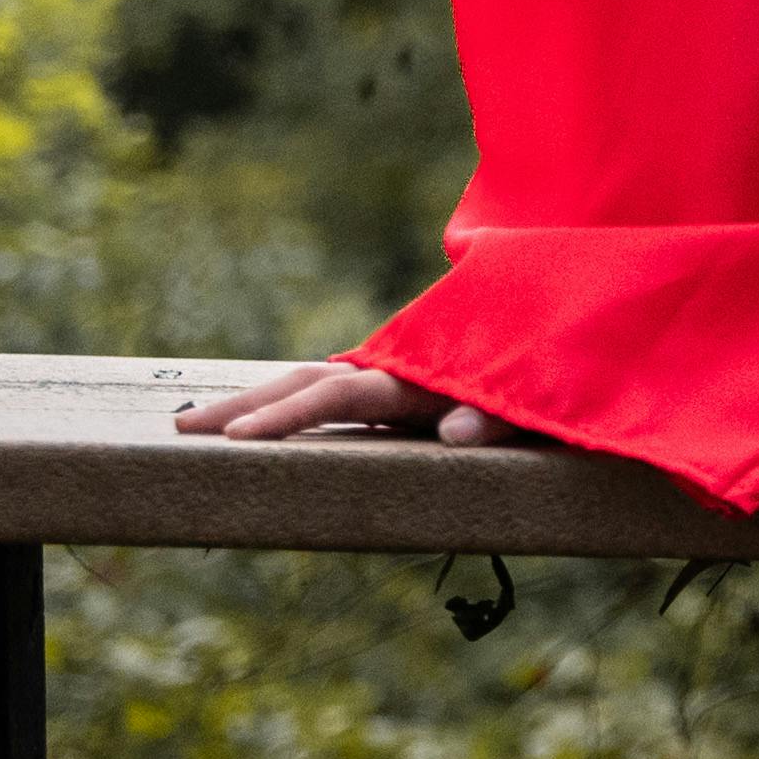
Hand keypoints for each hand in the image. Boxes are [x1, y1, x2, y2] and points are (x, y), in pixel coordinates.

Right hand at [172, 362, 524, 445]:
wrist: (579, 321)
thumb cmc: (558, 376)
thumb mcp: (537, 403)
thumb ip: (498, 415)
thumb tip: (450, 435)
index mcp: (414, 376)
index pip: (334, 395)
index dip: (285, 417)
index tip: (236, 437)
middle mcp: (393, 371)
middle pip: (302, 382)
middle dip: (242, 406)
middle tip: (179, 431)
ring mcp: (392, 377)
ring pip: (308, 383)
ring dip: (255, 402)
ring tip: (195, 427)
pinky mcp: (399, 388)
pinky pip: (333, 395)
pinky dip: (290, 405)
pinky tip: (257, 424)